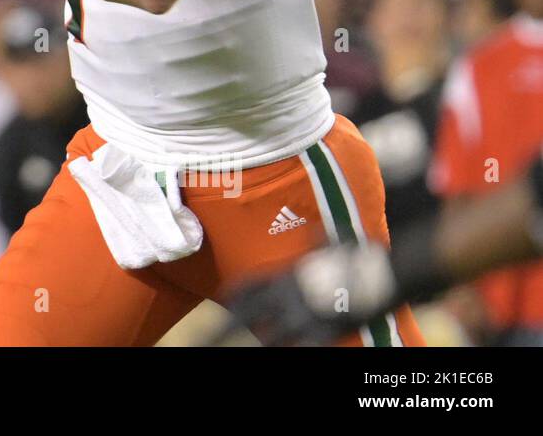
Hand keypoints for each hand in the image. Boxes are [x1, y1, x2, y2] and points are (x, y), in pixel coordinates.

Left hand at [216, 242, 399, 345]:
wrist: (390, 274)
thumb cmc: (363, 258)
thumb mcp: (335, 244)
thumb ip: (318, 243)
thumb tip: (313, 235)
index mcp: (287, 274)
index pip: (248, 287)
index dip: (233, 298)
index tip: (222, 305)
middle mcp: (289, 295)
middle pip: (245, 315)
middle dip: (222, 330)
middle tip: (201, 343)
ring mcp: (306, 316)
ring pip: (267, 337)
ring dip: (251, 345)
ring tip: (230, 353)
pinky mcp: (325, 333)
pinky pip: (299, 349)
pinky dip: (288, 352)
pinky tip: (272, 357)